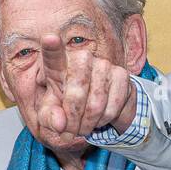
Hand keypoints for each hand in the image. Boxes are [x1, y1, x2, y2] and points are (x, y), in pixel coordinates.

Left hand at [32, 35, 136, 156]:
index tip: (49, 38)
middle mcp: (82, 59)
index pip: (54, 57)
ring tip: (82, 127)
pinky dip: (103, 121)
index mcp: (58, 68)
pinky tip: (98, 119)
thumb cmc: (67, 111)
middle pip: (77, 91)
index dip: (52, 49)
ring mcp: (103, 65)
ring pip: (96, 103)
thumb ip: (49, 119)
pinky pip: (112, 106)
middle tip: (70, 131)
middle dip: (73, 118)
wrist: (96, 112)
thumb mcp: (51, 118)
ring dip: (88, 124)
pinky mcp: (121, 75)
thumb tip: (59, 123)